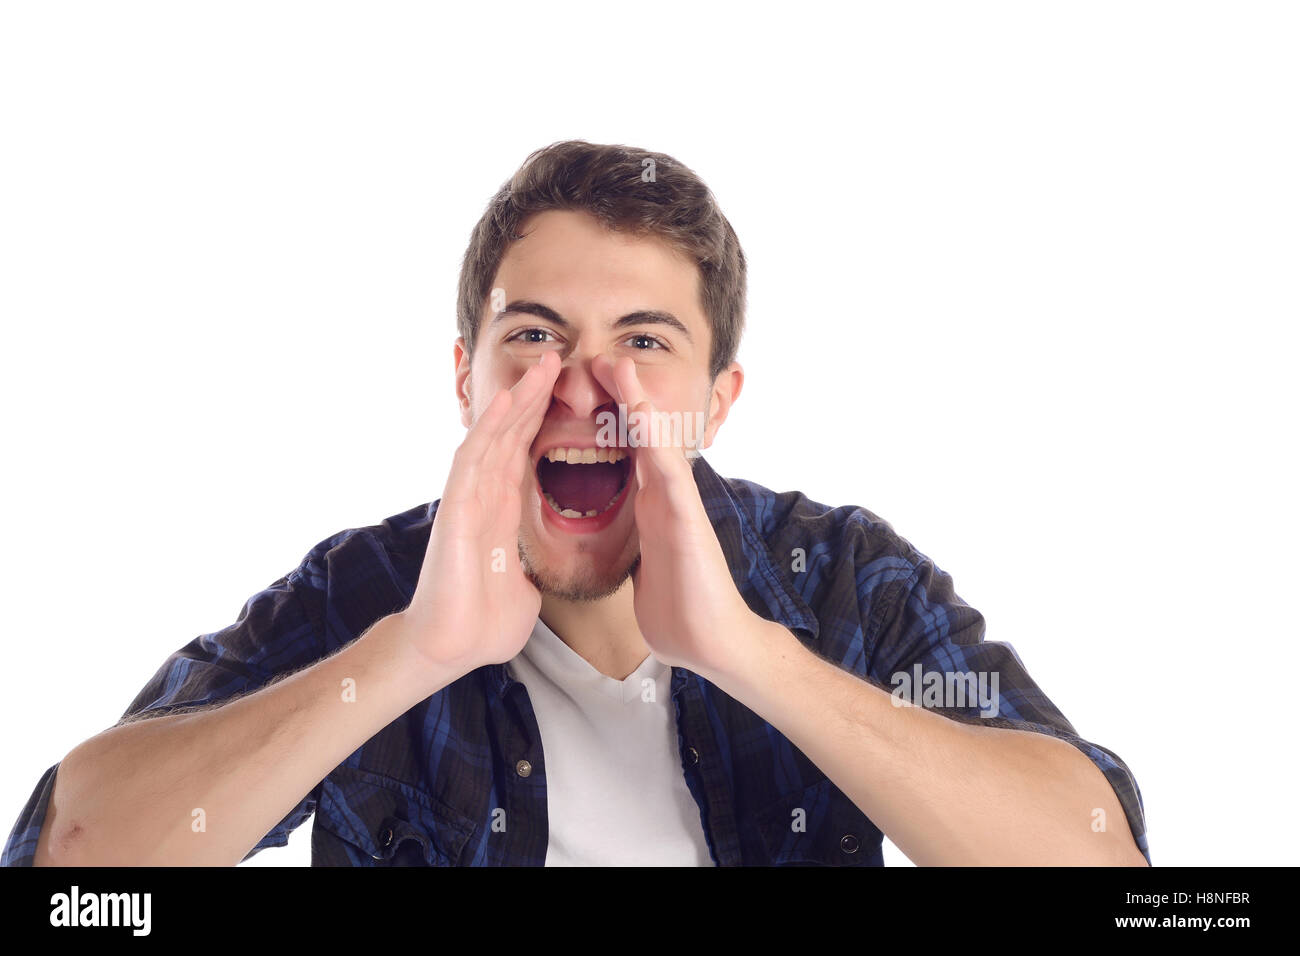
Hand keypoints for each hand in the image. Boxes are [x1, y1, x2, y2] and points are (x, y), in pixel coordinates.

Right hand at [399, 351, 560, 677]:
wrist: (454, 649)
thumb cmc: (485, 622)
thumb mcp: (523, 585)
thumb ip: (528, 567)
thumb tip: (536, 570)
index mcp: (505, 510)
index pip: (526, 452)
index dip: (544, 420)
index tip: (569, 391)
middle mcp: (487, 497)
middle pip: (511, 434)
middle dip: (534, 396)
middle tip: (556, 358)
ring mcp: (471, 500)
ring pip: (494, 436)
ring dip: (517, 399)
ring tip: (541, 364)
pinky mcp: (459, 510)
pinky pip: (474, 460)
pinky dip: (489, 428)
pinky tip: (506, 400)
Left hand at [593, 356, 753, 677]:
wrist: (711, 645)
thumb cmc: (679, 613)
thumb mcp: (644, 569)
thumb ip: (634, 547)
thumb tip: (619, 544)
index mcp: (650, 509)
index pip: (626, 454)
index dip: (607, 420)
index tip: (583, 389)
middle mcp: (665, 499)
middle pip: (640, 437)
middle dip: (621, 397)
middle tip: (599, 356)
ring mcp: (679, 507)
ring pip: (656, 445)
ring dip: (638, 405)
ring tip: (619, 366)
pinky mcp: (687, 523)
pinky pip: (669, 476)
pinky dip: (656, 444)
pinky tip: (643, 419)